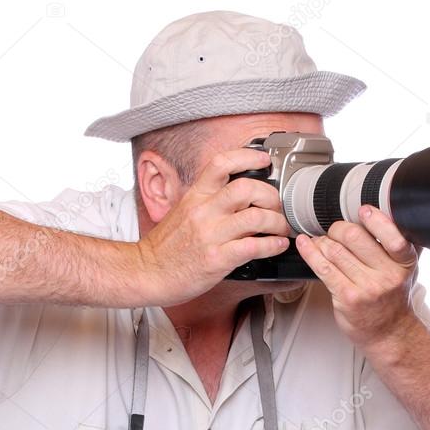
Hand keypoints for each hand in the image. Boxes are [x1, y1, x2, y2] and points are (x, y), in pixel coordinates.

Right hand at [135, 148, 291, 304]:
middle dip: (271, 195)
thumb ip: (207, 201)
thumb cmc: (166, 247)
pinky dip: (272, 245)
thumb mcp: (182, 212)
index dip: (247, 156)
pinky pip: (253, 247)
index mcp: (195, 196)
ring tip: (282, 228)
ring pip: (255, 217)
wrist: (147, 272)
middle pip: (246, 188)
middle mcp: (204, 211)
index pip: (221, 163)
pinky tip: (277, 246)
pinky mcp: (217, 259)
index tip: (264, 161)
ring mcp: (211, 235)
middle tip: (278, 206)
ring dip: (277, 222)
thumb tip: (235, 197)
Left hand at [295, 206, 420, 346]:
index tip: (362, 210)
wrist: (388, 332)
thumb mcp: (405, 270)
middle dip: (338, 228)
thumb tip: (379, 214)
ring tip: (321, 242)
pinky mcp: (347, 297)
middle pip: (354, 237)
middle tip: (335, 231)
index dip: (374, 219)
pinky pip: (323, 268)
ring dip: (323, 242)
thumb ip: (397, 245)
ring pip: (335, 250)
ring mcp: (367, 287)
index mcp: (404, 262)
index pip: (392, 234)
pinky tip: (304, 244)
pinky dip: (310, 252)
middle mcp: (388, 275)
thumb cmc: (391, 298)